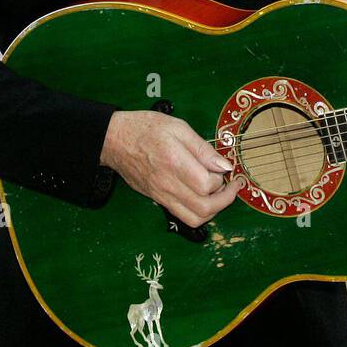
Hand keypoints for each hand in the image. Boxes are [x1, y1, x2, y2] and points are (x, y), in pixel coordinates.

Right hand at [100, 110, 239, 227]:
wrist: (114, 140)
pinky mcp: (158, 200)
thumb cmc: (145, 128)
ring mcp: (161, 195)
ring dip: (213, 210)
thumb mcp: (178, 127)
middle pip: (204, 208)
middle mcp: (167, 184)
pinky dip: (198, 211)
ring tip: (219, 193)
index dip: (222, 179)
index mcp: (174, 163)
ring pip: (195, 219)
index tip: (226, 168)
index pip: (207, 185)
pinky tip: (203, 195)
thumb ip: (203, 149)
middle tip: (232, 185)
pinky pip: (182, 215)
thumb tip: (224, 166)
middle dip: (226, 200)